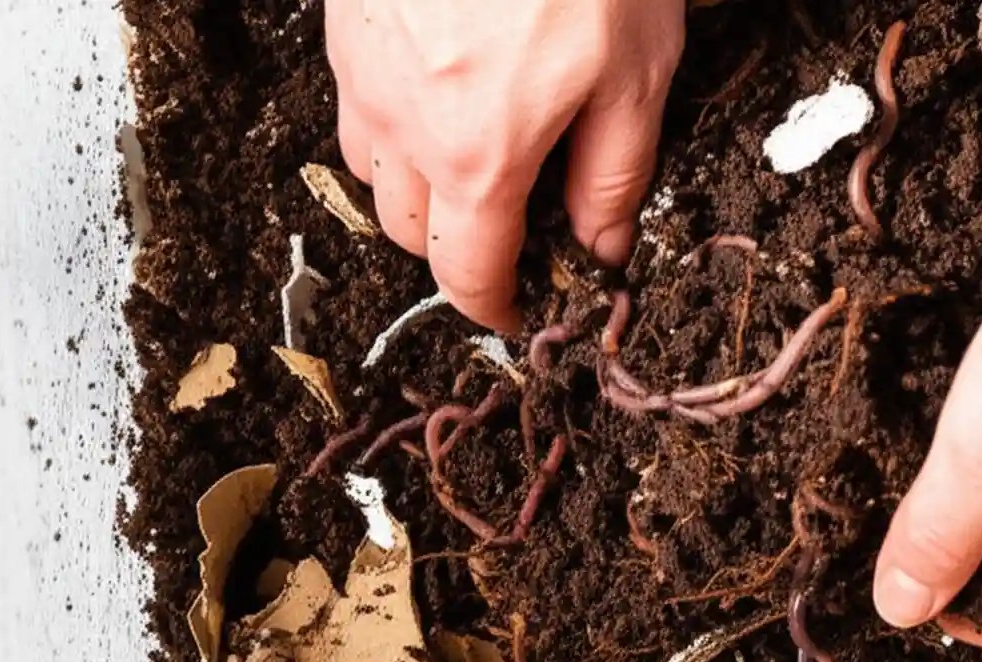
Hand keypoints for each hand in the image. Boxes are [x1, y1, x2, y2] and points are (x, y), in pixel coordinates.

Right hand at [326, 0, 685, 330]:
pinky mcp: (347, 25)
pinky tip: (441, 93)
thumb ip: (615, 174)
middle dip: (459, 249)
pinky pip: (355, 107)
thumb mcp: (635, 75)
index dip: (494, 307)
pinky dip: (394, 128)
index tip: (516, 312)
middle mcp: (403, 125)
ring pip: (373, 174)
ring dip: (421, 192)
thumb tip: (602, 247)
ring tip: (477, 159)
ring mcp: (362, 71)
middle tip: (515, 225)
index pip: (467, 272)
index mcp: (478, 155)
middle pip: (410, 234)